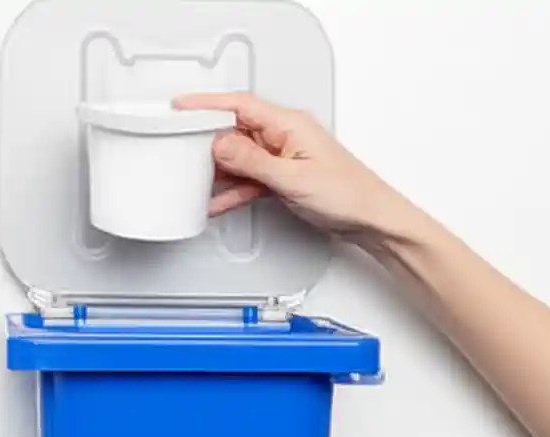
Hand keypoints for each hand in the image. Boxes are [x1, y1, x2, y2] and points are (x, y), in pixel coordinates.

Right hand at [173, 93, 423, 243]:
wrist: (371, 219)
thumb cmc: (348, 194)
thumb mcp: (292, 178)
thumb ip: (252, 161)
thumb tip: (220, 143)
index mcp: (289, 124)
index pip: (239, 105)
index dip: (206, 104)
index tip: (180, 106)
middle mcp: (283, 136)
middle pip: (234, 129)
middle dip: (205, 140)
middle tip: (178, 148)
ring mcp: (282, 156)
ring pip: (238, 157)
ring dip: (217, 170)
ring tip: (192, 179)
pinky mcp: (281, 177)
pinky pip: (248, 178)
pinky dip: (232, 190)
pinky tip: (216, 202)